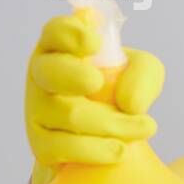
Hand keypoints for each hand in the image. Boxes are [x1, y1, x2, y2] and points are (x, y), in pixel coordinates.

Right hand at [25, 14, 163, 183]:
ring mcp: (38, 110)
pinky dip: (96, 150)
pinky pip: (64, 148)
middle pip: (50, 71)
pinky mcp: (41, 144)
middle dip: (73, 75)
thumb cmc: (121, 92)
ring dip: (114, 123)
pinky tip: (120, 150)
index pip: (56, 32)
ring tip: (146, 127)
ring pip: (70, 114)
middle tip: (97, 81)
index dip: (69, 34)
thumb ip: (142, 74)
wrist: (105, 137)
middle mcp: (44, 75)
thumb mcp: (143, 74)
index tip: (93, 41)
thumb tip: (129, 104)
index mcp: (63, 48)